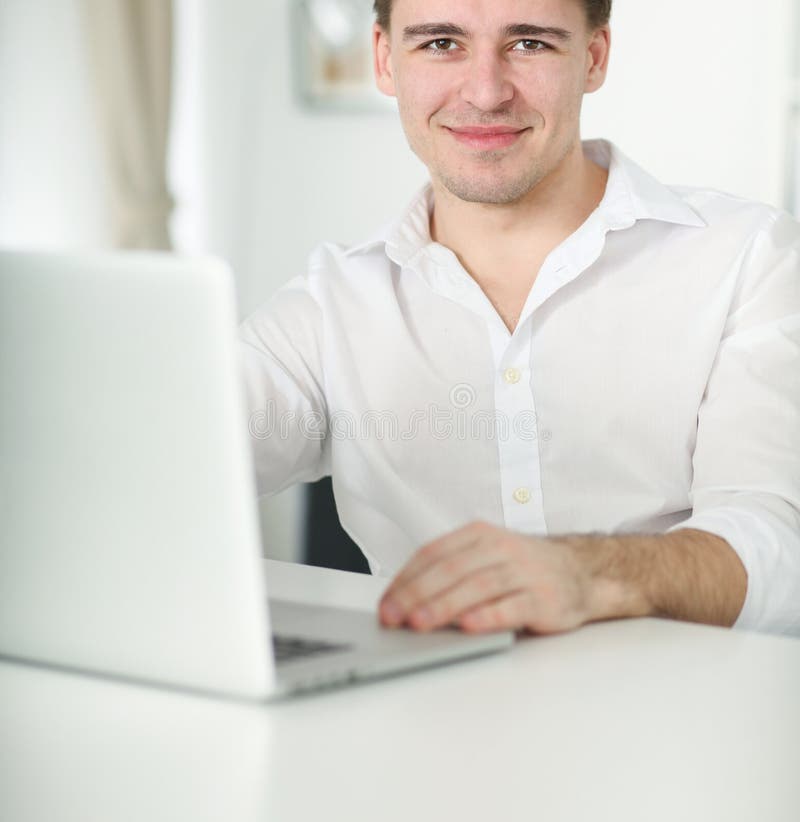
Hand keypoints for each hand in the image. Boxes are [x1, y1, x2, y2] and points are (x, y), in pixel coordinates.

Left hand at [378, 520, 595, 634]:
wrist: (580, 573)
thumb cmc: (521, 569)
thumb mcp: (485, 557)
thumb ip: (450, 572)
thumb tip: (404, 601)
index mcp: (479, 534)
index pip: (433, 553)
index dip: (405, 579)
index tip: (385, 603)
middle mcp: (500, 548)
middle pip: (451, 569)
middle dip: (416, 594)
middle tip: (393, 616)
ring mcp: (523, 571)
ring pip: (477, 586)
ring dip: (444, 605)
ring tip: (419, 622)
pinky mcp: (543, 597)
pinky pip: (511, 606)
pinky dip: (488, 615)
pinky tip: (468, 626)